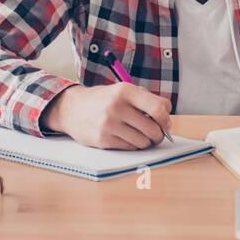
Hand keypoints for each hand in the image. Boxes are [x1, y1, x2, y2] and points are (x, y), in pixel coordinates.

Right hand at [40, 83, 171, 148]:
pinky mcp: (103, 139)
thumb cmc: (104, 100)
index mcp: (125, 90)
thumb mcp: (123, 91)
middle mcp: (117, 106)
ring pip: (143, 142)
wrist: (72, 108)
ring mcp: (109, 124)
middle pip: (153, 129)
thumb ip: (146, 101)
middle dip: (158, 134)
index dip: (166, 119)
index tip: (165, 123)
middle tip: (156, 134)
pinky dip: (132, 145)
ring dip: (146, 142)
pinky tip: (126, 138)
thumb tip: (167, 120)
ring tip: (140, 136)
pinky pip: (130, 148)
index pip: (158, 108)